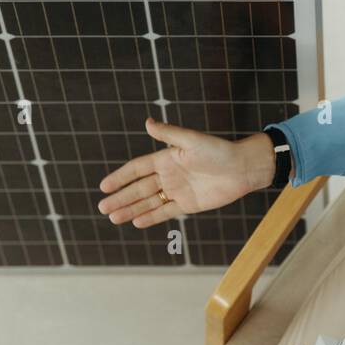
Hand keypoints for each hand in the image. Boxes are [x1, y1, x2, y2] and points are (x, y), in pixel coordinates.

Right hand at [97, 118, 274, 227]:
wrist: (242, 168)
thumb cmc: (218, 151)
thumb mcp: (192, 141)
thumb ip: (169, 134)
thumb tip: (148, 122)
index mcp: (165, 158)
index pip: (136, 169)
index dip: (120, 178)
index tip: (104, 187)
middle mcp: (168, 175)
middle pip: (139, 189)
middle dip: (121, 198)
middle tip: (103, 208)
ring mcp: (177, 191)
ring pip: (149, 203)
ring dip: (131, 210)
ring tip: (113, 218)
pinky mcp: (188, 205)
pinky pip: (165, 212)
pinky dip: (151, 217)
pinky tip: (136, 222)